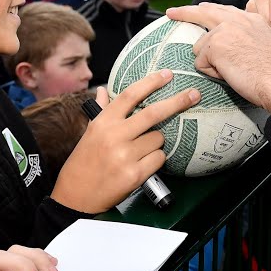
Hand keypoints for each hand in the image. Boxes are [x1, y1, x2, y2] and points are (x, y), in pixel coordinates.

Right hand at [52, 70, 198, 212]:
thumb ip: (101, 110)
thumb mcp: (90, 132)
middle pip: (153, 113)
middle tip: (194, 94)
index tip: (167, 74)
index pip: (130, 94)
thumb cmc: (83, 162)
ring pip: (158, 139)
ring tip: (139, 152)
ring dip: (156, 143)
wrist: (75, 196)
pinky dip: (155, 160)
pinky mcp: (135, 175)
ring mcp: (125, 155)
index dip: (151, 82)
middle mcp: (115, 136)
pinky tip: (141, 165)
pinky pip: (159, 159)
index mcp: (103, 122)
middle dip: (178, 102)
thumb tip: (105, 90)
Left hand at [166, 3, 270, 112]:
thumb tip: (228, 47)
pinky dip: (212, 73)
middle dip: (184, 12)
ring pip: (200, 48)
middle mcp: (237, 19)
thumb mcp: (264, 46)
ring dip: (211, 64)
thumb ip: (245, 40)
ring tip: (234, 71)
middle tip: (171, 13)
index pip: (223, 10)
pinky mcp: (214, 45)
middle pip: (202, 12)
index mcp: (251, 19)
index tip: (199, 8)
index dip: (208, 10)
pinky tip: (231, 74)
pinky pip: (200, 63)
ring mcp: (224, 30)